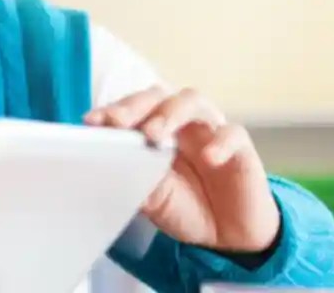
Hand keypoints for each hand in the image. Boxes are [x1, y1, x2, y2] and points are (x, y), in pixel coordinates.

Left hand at [84, 87, 279, 253]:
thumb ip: (136, 178)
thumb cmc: (188, 207)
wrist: (228, 238)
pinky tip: (210, 158)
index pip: (133, 108)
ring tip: (154, 135)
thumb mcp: (153, 199)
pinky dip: (220, 142)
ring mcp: (212, 131)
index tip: (91, 122)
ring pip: (193, 102)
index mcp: (157, 130)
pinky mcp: (242, 149)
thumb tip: (108, 165)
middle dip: (135, 106)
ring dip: (170, 113)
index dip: (113, 110)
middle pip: (159, 95)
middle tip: (118, 122)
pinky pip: (233, 134)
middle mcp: (183, 123)